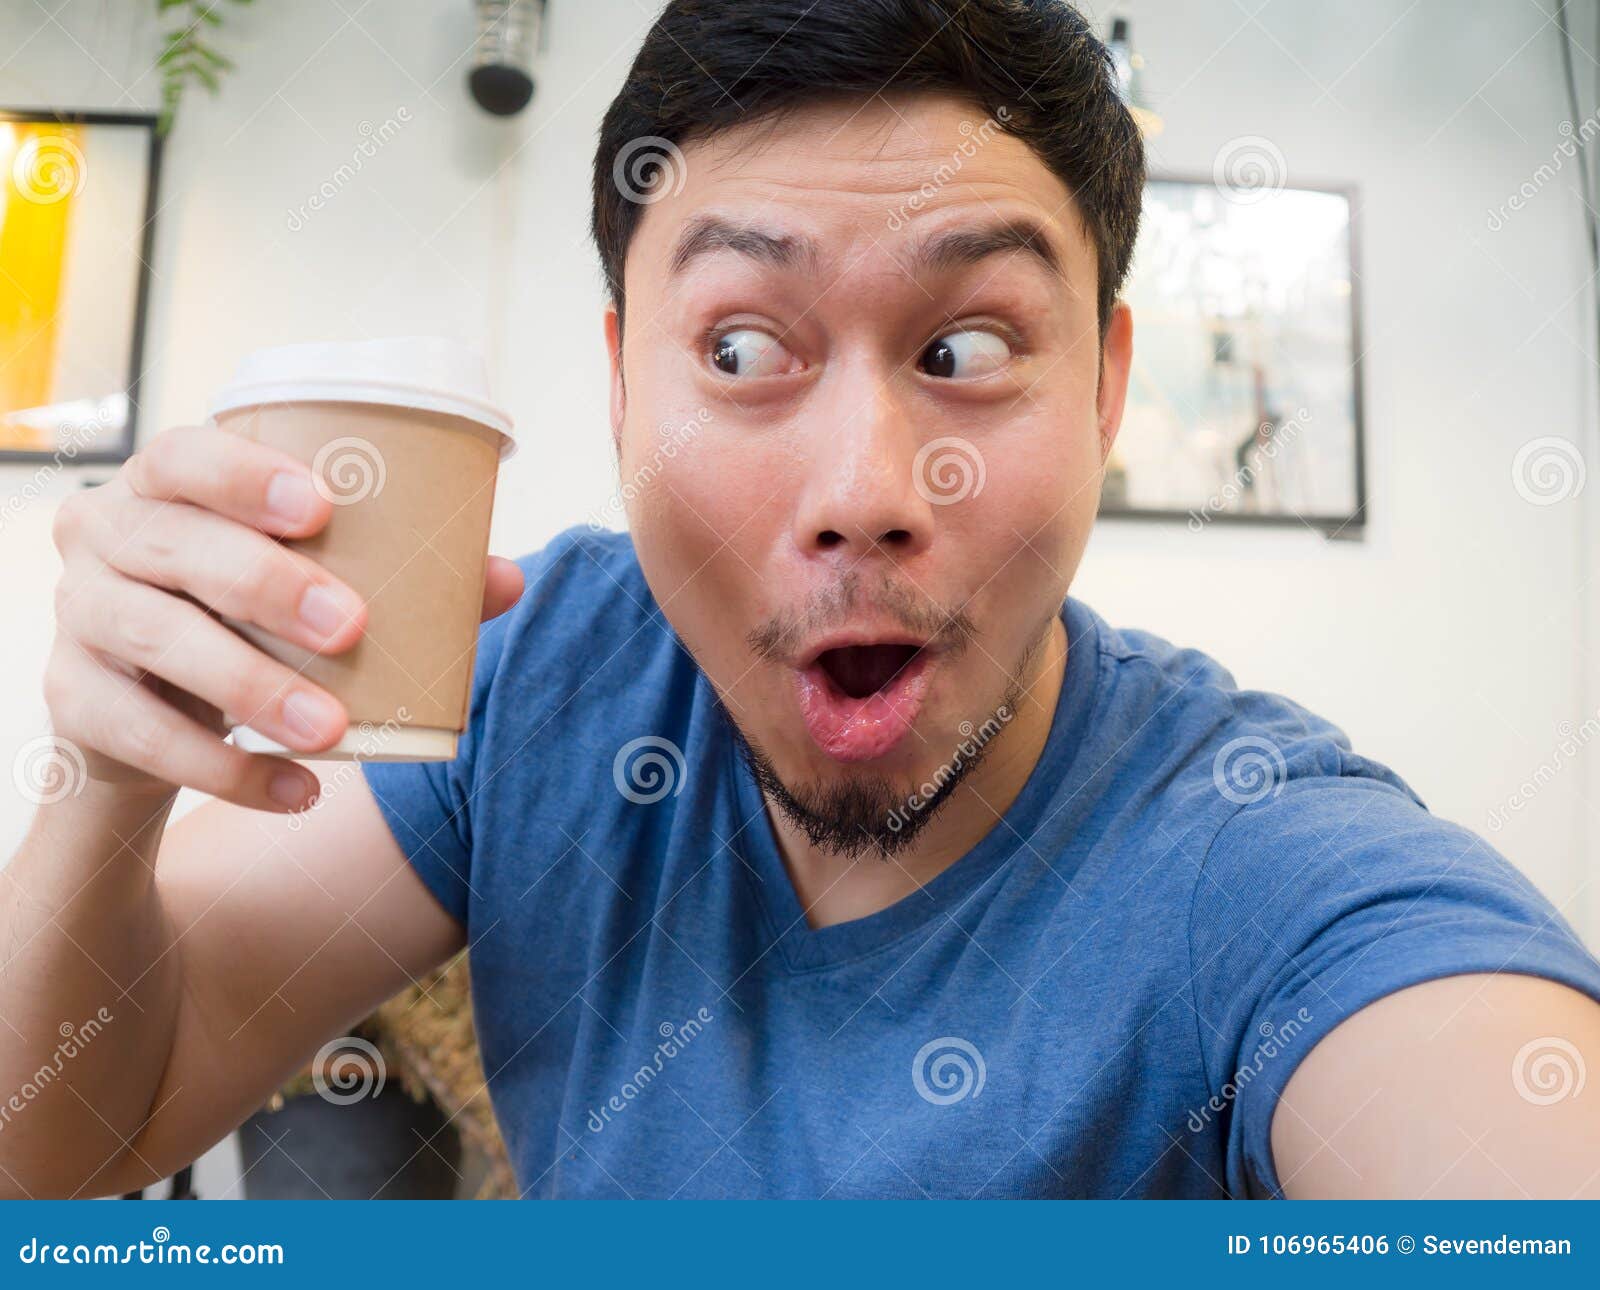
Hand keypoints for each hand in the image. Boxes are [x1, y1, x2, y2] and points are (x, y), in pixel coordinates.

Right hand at [45, 425, 524, 812]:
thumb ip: (406, 577)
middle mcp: (104, 536)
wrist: (152, 711)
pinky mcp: (73, 701)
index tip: (322, 507)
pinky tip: (297, 789)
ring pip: (156, 640)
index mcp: (164, 488)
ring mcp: (77, 617)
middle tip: (350, 626)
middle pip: (174, 546)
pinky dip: (226, 771)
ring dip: (252, 687)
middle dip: (265, 585)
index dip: (244, 474)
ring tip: (332, 730)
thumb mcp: (308, 585)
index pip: (182, 455)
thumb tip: (508, 578)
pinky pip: (143, 735)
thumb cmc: (247, 617)